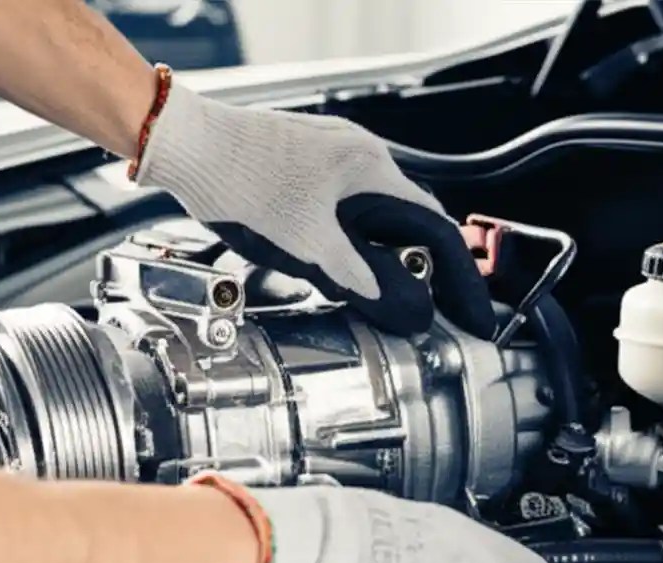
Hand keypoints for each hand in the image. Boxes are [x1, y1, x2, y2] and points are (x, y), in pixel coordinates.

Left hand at [135, 84, 496, 338]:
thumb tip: (409, 311)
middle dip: (431, 273)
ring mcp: (333, 155)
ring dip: (393, 256)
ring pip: (379, 215)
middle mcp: (361, 156)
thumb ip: (362, 281)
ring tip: (399, 299)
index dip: (461, 283)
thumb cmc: (240, 185)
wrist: (187, 146)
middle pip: (413, 223)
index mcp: (372, 174)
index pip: (438, 235)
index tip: (475, 317)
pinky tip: (347, 263)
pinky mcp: (306, 163)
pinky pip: (350, 206)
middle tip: (443, 314)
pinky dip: (361, 240)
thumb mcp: (309, 248)